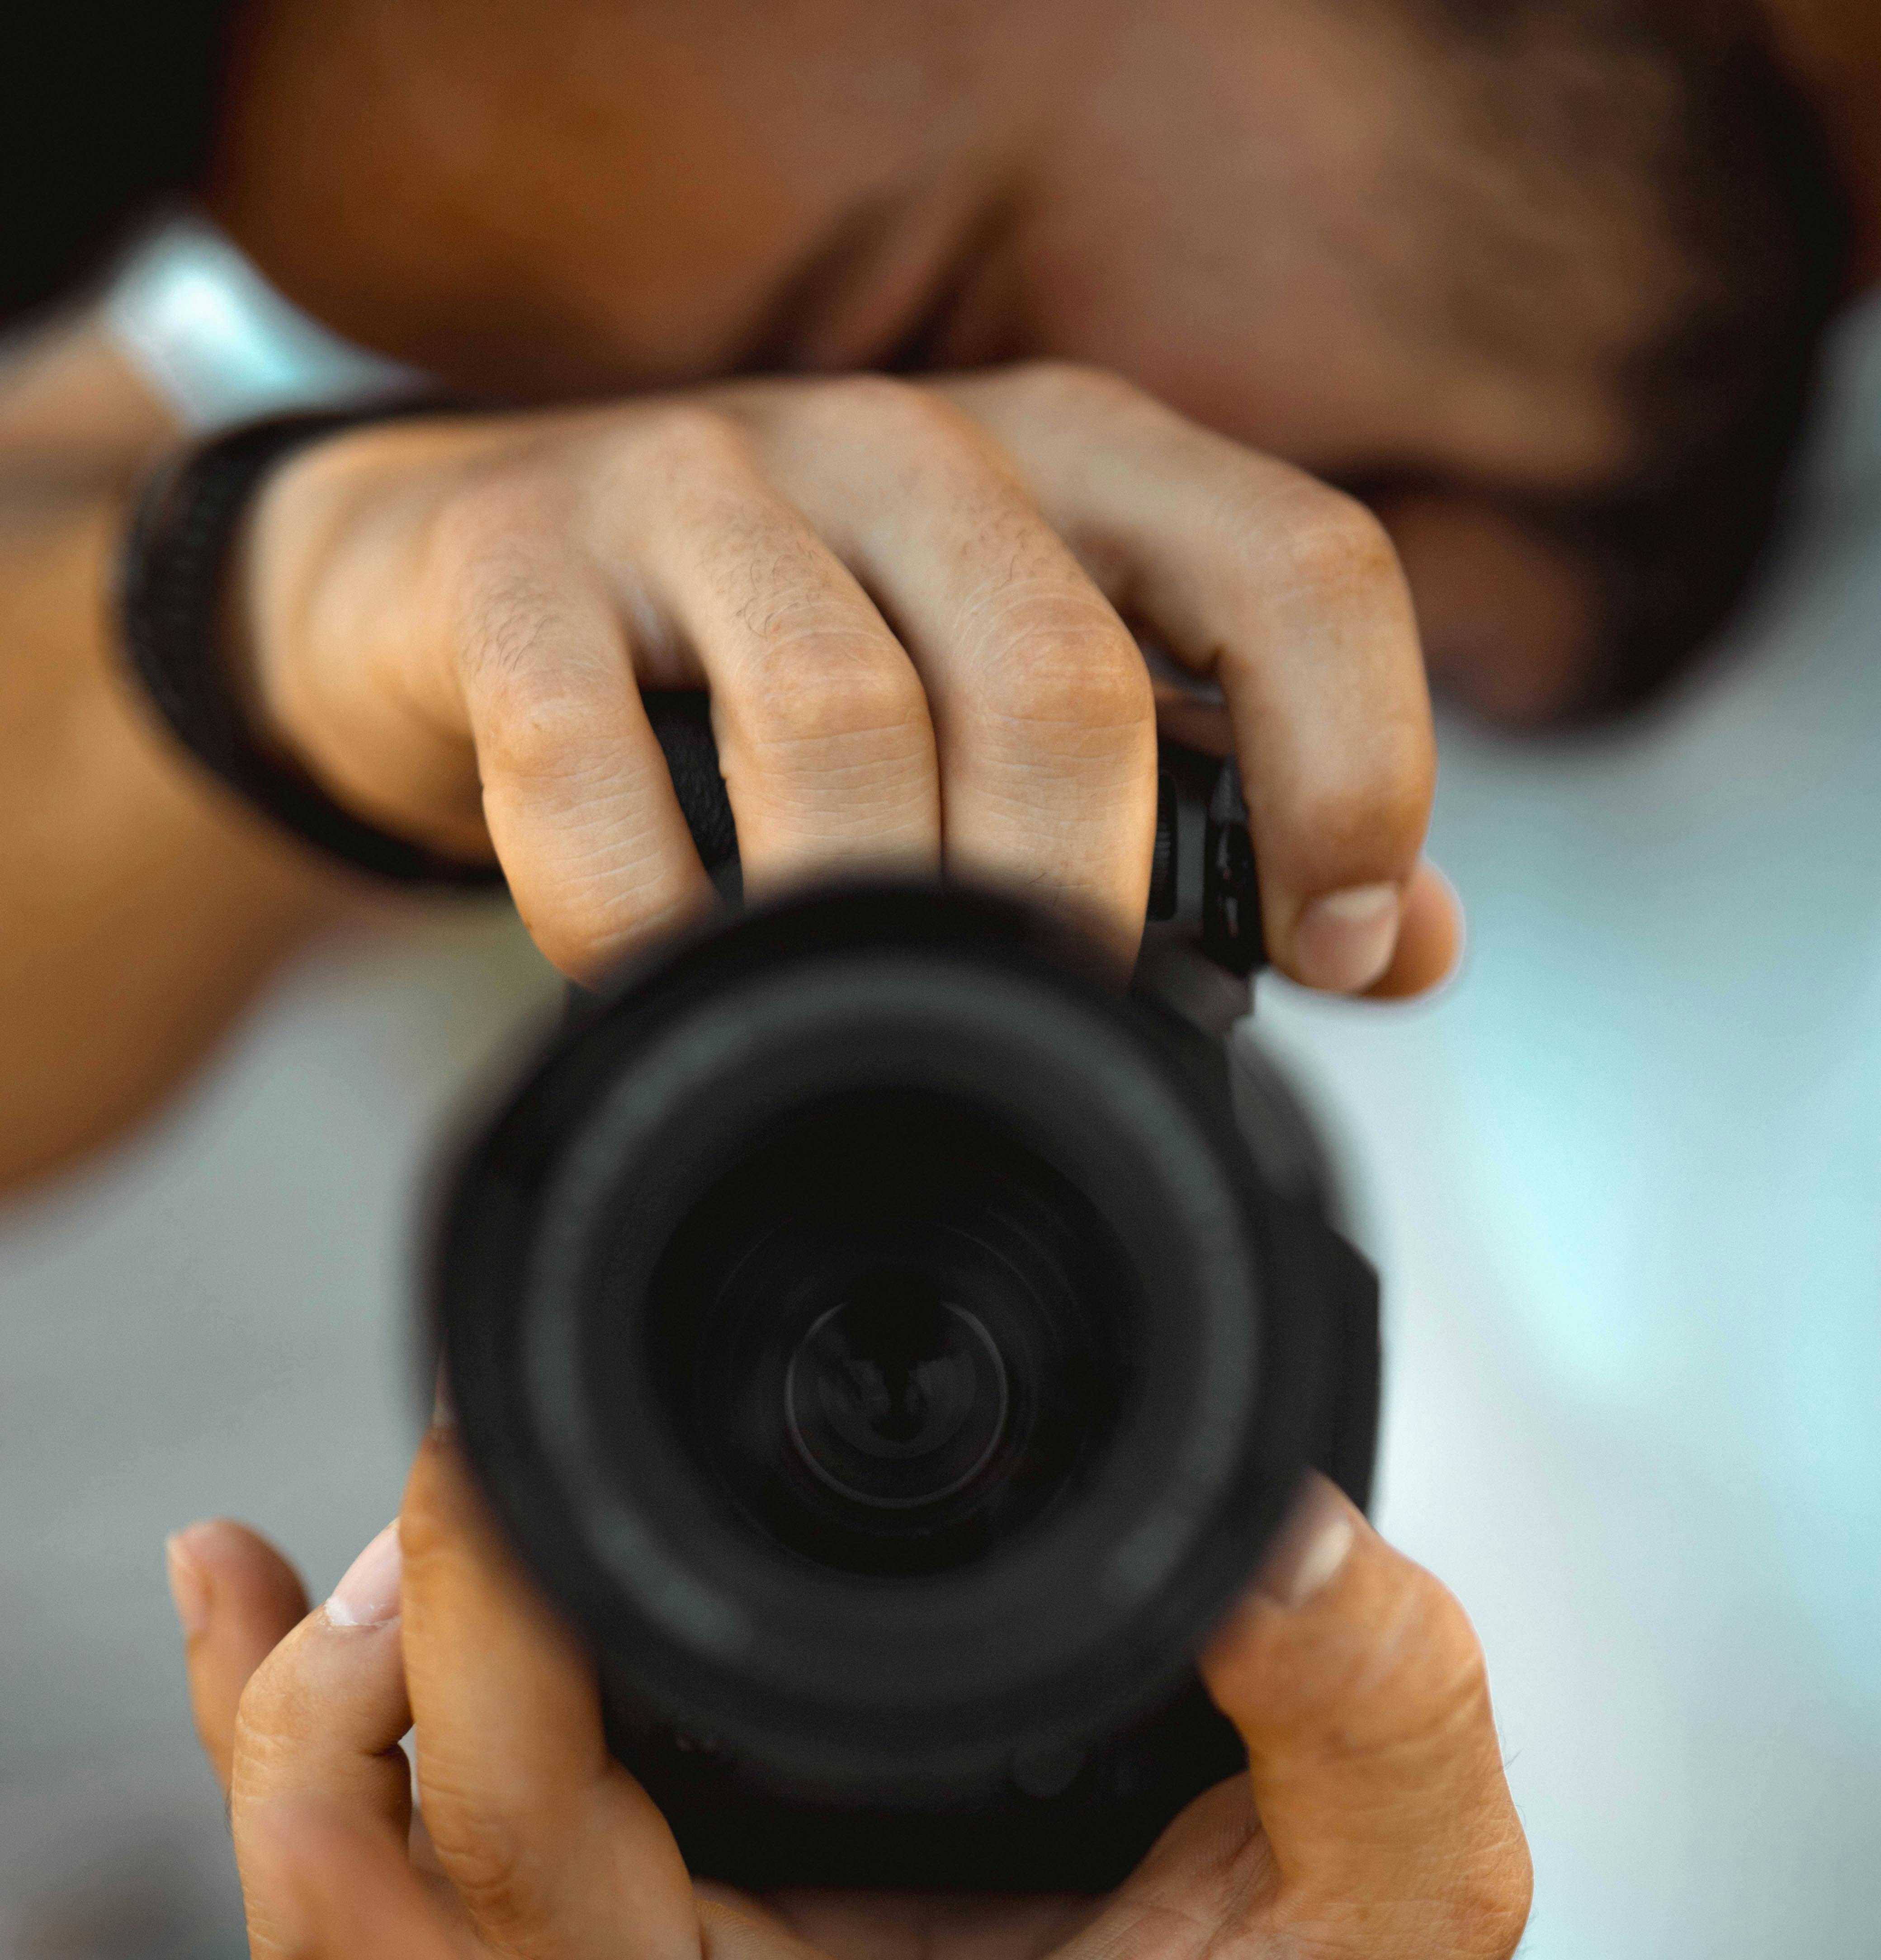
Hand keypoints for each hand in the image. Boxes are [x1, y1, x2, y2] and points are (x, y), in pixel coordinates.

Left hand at [167, 1433, 1582, 1959]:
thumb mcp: (1428, 1889)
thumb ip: (1373, 1710)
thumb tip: (1264, 1524)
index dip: (406, 1946)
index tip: (351, 1708)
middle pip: (456, 1957)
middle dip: (368, 1738)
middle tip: (434, 1492)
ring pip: (426, 1908)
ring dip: (312, 1740)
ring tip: (256, 1562)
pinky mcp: (704, 1916)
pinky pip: (477, 1846)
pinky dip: (370, 1729)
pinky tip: (280, 1597)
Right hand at [239, 365, 1459, 991]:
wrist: (473, 572)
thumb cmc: (790, 663)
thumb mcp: (1023, 695)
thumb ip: (1213, 807)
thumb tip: (1406, 946)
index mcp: (1081, 465)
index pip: (1295, 568)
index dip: (1354, 765)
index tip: (1335, 951)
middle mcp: (910, 444)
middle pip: (1060, 678)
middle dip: (1071, 900)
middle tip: (1046, 1036)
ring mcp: (702, 485)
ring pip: (840, 720)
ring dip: (870, 922)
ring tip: (863, 1033)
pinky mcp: (518, 562)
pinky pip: (589, 767)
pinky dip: (646, 923)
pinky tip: (674, 994)